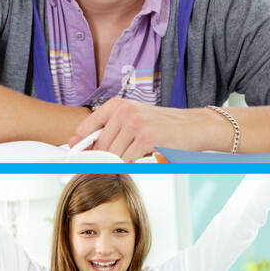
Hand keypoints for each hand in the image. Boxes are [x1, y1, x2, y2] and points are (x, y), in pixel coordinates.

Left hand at [68, 100, 230, 161]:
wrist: (195, 125)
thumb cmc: (163, 125)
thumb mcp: (133, 118)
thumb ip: (109, 128)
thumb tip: (78, 143)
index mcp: (117, 105)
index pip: (87, 126)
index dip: (80, 143)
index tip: (75, 153)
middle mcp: (124, 112)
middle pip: (100, 145)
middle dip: (102, 157)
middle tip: (111, 162)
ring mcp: (135, 124)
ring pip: (113, 154)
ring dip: (120, 162)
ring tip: (135, 157)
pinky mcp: (147, 138)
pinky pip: (128, 160)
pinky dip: (132, 165)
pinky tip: (142, 159)